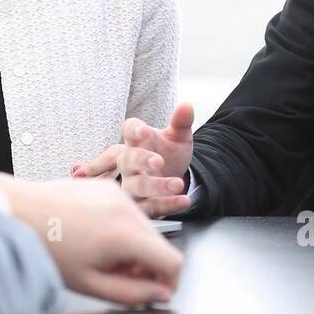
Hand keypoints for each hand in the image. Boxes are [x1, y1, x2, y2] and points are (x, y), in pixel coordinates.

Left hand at [3, 177, 183, 304]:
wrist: (20, 211)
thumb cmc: (48, 247)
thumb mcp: (90, 283)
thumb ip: (132, 294)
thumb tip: (160, 295)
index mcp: (124, 235)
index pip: (173, 262)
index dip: (169, 283)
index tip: (154, 291)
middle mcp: (127, 209)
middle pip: (161, 245)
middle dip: (148, 266)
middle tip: (119, 276)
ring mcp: (119, 194)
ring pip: (147, 229)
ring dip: (136, 248)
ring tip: (103, 257)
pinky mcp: (109, 187)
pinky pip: (129, 214)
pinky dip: (123, 230)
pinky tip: (97, 238)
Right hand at [74, 103, 195, 217]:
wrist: (171, 178)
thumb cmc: (169, 154)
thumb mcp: (178, 137)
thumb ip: (181, 122)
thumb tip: (186, 106)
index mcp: (137, 142)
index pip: (128, 131)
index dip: (133, 131)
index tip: (142, 131)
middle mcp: (129, 164)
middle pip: (127, 160)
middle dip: (141, 160)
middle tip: (158, 161)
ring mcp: (133, 186)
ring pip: (137, 187)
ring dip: (157, 186)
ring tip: (178, 184)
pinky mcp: (142, 205)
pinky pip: (150, 207)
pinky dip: (167, 205)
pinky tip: (184, 200)